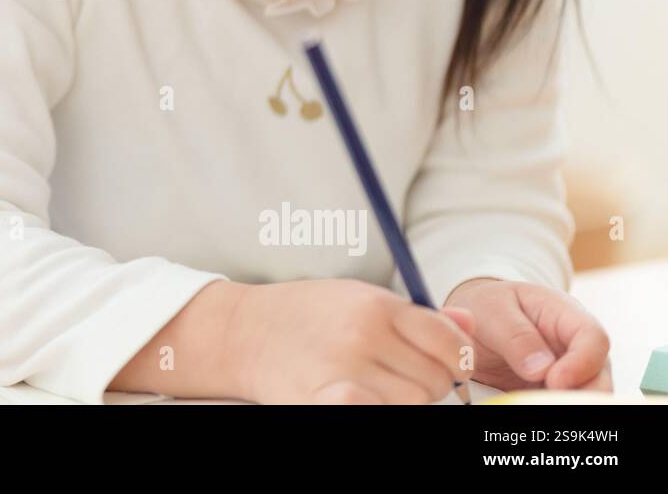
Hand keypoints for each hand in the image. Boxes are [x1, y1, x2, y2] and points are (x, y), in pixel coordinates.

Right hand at [233, 278, 474, 403]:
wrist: (244, 332)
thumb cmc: (305, 314)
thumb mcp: (358, 298)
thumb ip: (414, 315)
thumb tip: (466, 324)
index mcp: (377, 306)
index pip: (449, 341)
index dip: (458, 359)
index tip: (449, 366)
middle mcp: (365, 336)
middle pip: (434, 381)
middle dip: (427, 384)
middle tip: (398, 377)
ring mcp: (345, 371)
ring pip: (411, 404)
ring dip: (402, 402)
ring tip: (376, 388)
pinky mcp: (327, 400)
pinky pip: (376, 412)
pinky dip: (377, 407)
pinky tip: (364, 399)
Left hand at [444, 278, 611, 390]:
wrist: (474, 320)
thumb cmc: (488, 306)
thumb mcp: (493, 310)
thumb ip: (516, 335)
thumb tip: (542, 369)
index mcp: (565, 315)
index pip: (593, 338)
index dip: (582, 363)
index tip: (555, 381)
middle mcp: (575, 346)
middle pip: (599, 376)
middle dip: (581, 394)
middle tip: (547, 402)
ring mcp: (569, 371)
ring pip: (586, 396)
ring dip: (564, 404)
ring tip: (534, 403)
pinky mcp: (555, 392)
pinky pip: (562, 404)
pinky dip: (551, 408)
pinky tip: (530, 406)